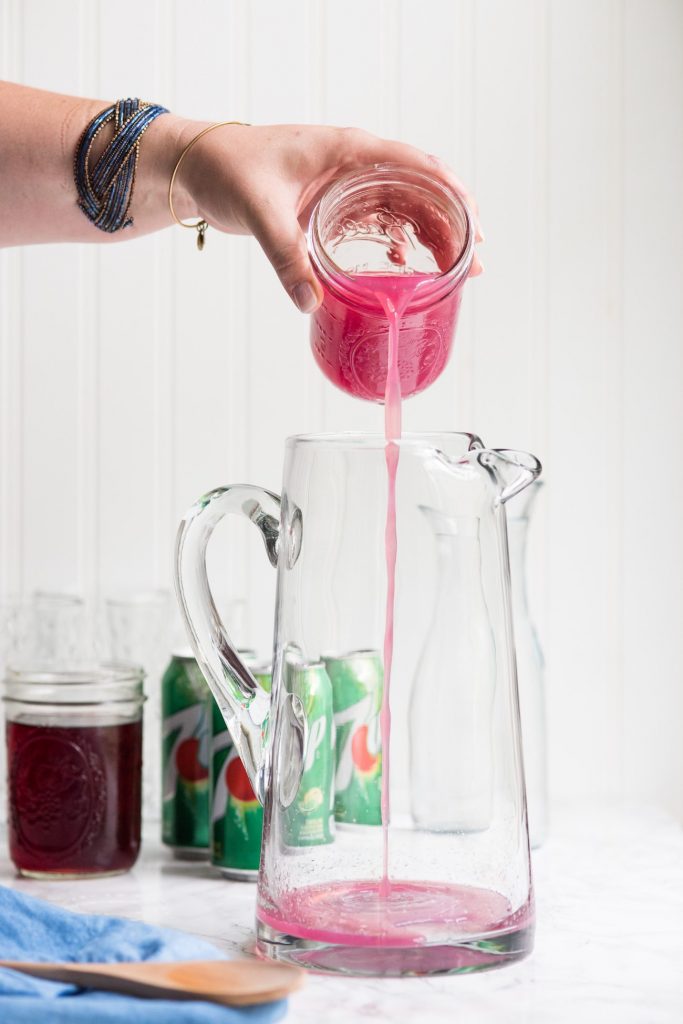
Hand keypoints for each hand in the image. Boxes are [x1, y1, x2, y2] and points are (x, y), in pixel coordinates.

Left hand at [175, 122, 483, 312]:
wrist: (196, 170)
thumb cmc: (226, 169)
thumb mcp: (259, 211)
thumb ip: (286, 256)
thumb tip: (311, 303)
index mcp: (347, 150)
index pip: (416, 165)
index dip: (451, 194)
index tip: (474, 225)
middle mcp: (354, 165)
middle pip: (420, 191)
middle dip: (451, 225)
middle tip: (471, 263)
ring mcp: (345, 186)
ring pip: (404, 209)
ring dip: (430, 238)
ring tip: (452, 273)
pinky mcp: (332, 207)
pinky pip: (378, 223)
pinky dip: (397, 245)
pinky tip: (404, 271)